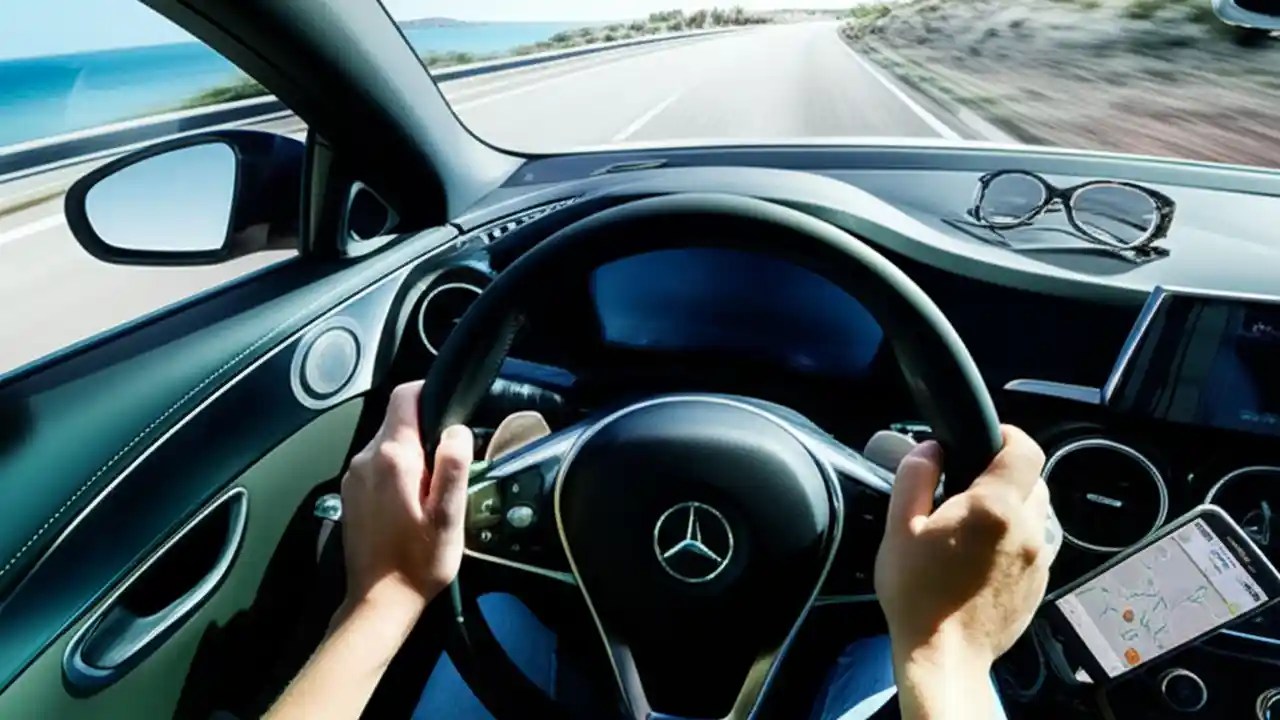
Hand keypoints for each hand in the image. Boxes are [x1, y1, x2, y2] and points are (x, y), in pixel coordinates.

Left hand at [339, 381, 472, 616]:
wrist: (379, 601)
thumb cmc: (419, 562)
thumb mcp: (449, 516)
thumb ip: (453, 466)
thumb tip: (457, 430)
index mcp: (393, 457)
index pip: (405, 396)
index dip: (429, 394)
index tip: (449, 414)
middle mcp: (365, 458)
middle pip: (396, 419)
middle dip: (424, 432)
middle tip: (445, 468)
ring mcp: (353, 476)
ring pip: (386, 443)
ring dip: (410, 455)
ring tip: (429, 492)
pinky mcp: (350, 493)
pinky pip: (376, 465)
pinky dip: (395, 472)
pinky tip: (409, 504)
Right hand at [875, 426, 1052, 673]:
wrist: (944, 657)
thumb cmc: (917, 594)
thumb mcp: (900, 527)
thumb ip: (915, 476)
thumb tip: (930, 449)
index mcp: (994, 507)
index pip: (1024, 448)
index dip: (1006, 435)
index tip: (984, 439)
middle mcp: (1027, 529)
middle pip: (1034, 479)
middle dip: (1005, 473)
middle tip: (968, 486)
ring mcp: (1039, 559)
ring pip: (1037, 513)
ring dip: (1012, 507)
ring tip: (975, 524)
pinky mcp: (1040, 585)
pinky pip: (1035, 546)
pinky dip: (1015, 540)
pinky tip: (983, 557)